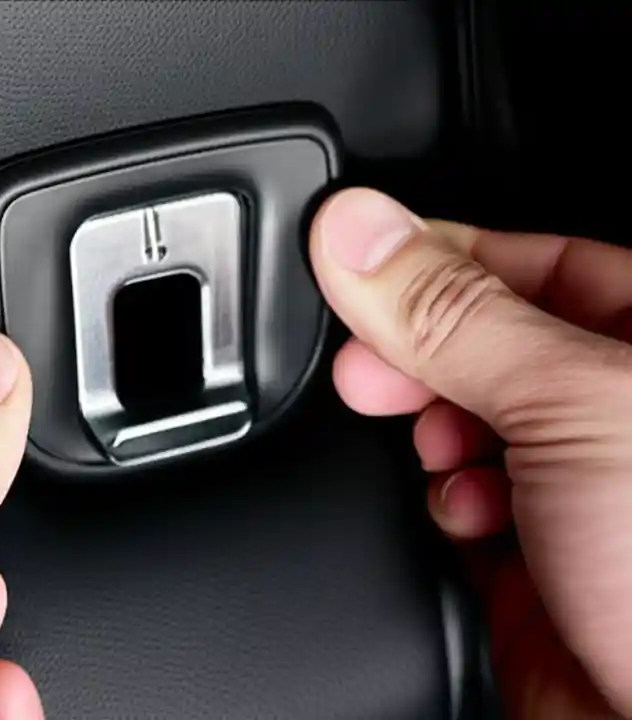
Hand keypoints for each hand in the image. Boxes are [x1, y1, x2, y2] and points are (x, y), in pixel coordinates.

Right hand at [311, 188, 631, 718]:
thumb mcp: (574, 406)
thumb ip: (454, 314)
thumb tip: (359, 232)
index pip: (543, 261)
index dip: (447, 257)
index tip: (360, 259)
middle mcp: (621, 416)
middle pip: (493, 343)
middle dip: (424, 354)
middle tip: (370, 364)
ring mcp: (581, 490)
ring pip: (467, 423)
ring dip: (435, 433)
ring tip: (438, 451)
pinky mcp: (535, 558)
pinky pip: (459, 501)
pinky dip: (445, 503)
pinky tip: (463, 515)